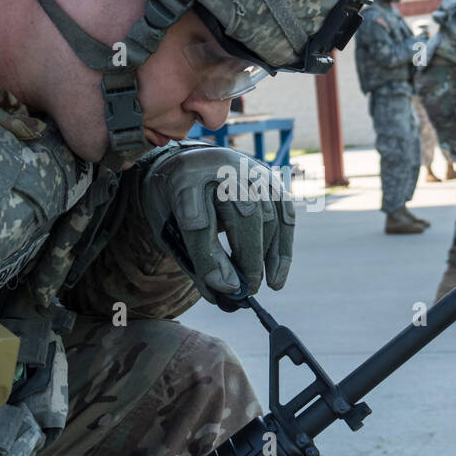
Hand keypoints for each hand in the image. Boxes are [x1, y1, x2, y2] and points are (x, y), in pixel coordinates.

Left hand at [138, 143, 294, 303]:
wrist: (191, 164)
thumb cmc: (178, 203)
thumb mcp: (171, 228)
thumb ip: (196, 259)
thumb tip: (227, 291)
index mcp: (185, 177)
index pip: (196, 219)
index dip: (210, 257)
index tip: (225, 288)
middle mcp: (221, 167)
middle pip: (244, 213)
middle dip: (248, 256)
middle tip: (249, 289)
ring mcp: (250, 169)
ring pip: (269, 214)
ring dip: (269, 255)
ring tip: (263, 285)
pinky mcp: (270, 178)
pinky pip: (284, 213)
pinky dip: (283, 246)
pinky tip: (277, 273)